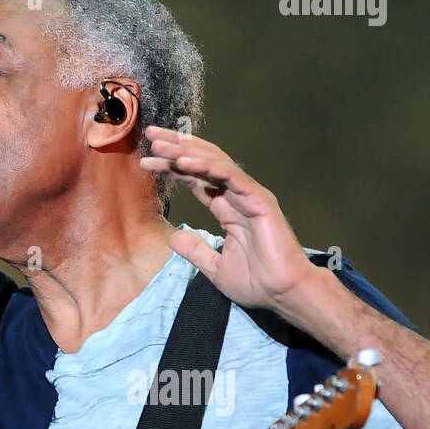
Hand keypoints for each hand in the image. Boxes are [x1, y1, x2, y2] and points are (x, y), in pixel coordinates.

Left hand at [140, 125, 318, 309]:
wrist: (281, 294)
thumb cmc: (255, 282)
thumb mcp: (214, 267)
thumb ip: (195, 250)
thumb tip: (173, 237)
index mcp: (227, 208)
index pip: (196, 179)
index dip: (173, 166)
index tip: (148, 159)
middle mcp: (237, 196)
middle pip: (203, 163)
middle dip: (176, 147)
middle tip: (151, 135)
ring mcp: (249, 194)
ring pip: (214, 164)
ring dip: (185, 152)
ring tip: (160, 146)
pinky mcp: (259, 199)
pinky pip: (230, 176)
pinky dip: (207, 166)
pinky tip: (184, 161)